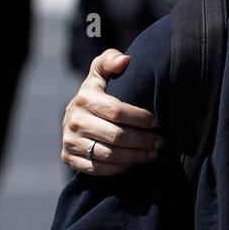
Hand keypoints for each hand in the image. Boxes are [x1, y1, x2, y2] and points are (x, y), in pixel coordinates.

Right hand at [61, 49, 161, 173]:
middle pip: (116, 136)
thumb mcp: (101, 73)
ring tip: (153, 152)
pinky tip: (133, 162)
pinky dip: (119, 168)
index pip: (117, 111)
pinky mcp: (68, 158)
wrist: (75, 116)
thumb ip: (110, 60)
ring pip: (110, 155)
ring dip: (136, 156)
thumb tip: (125, 60)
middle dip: (143, 140)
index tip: (157, 122)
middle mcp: (74, 120)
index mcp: (84, 98)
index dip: (140, 118)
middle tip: (160, 141)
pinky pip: (97, 169)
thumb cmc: (98, 92)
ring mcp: (69, 141)